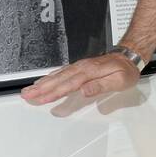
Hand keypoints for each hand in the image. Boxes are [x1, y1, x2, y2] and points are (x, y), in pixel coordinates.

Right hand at [20, 51, 141, 105]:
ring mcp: (79, 67)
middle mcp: (82, 68)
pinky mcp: (79, 68)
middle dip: (41, 88)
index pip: (68, 84)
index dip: (54, 92)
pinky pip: (61, 73)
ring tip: (29, 90)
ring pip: (57, 76)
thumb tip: (84, 91)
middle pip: (58, 80)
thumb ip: (101, 86)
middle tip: (26, 95)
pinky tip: (43, 82)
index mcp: (90, 72)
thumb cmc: (125, 71)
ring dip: (42, 83)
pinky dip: (50, 78)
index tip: (42, 98)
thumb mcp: (119, 81)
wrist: (129, 57)